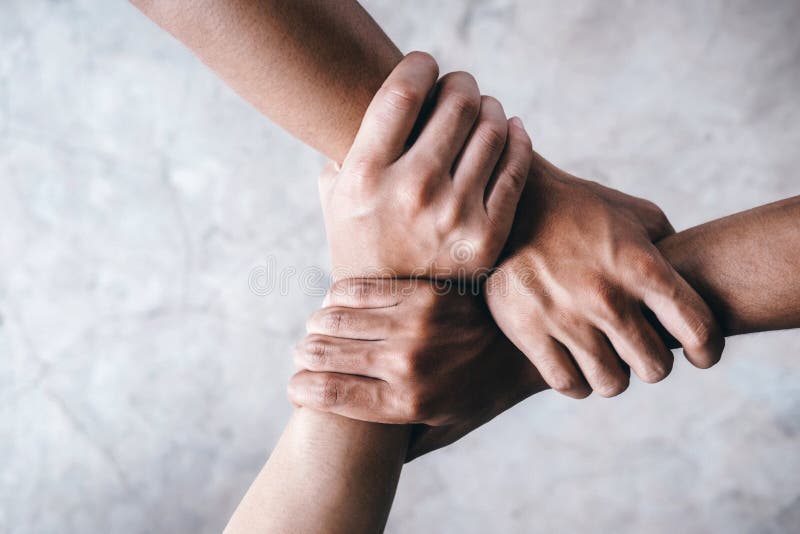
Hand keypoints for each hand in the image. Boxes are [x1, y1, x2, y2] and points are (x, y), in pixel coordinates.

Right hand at [288, 278, 546, 459]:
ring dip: (316, 326)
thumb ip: (399, 445)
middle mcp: (405, 364)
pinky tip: (338, 304)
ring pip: (333, 318)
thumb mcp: (443, 430)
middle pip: (322, 354)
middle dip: (303, 356)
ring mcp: (414, 324)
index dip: (298, 388)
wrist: (522, 349)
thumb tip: (358, 458)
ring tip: (319, 330)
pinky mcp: (422, 293)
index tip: (295, 386)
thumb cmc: (477, 394)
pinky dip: (337, 297)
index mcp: (405, 404)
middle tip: (306, 356)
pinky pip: (357, 289)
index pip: (327, 394)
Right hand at [319, 52, 531, 277]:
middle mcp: (410, 191)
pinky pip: (515, 168)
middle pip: (455, 104)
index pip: (403, 92)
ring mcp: (453, 215)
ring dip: (490, 108)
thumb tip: (371, 110)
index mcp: (364, 175)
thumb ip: (346, 152)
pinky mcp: (486, 236)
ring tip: (483, 111)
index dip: (420, 66)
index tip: (425, 66)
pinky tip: (511, 131)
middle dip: (460, 85)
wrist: (391, 313)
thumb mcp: (335, 199)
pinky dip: (518, 138)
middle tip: (460, 88)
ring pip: (491, 129)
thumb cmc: (362, 245)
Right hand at [485, 151, 724, 397]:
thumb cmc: (578, 209)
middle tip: (639, 348)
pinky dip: (578, 381)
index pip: (697, 330)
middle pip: (655, 368)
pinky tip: (576, 364)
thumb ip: (670, 251)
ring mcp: (563, 316)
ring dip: (614, 375)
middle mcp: (605, 296)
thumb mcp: (634, 215)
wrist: (509, 202)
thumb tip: (693, 288)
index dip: (706, 350)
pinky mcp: (526, 329)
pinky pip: (567, 383)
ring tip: (606, 357)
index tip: (700, 354)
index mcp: (640, 266)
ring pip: (611, 383)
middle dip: (652, 361)